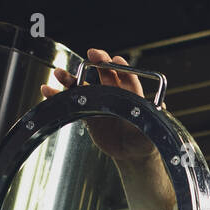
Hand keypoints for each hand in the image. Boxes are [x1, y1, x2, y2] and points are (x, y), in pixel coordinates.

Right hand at [41, 48, 155, 162]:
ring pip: (83, 84)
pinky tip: (47, 90)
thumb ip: (154, 119)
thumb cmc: (146, 140)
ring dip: (71, 77)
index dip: (120, 66)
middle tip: (91, 54)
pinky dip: (57, 95)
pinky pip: (70, 101)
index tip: (114, 60)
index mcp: (132, 94)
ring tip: (60, 74)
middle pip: (104, 71)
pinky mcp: (86, 112)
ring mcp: (98, 101)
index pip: (126, 74)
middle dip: (98, 60)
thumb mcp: (151, 130)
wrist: (132, 155)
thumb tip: (163, 107)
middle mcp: (114, 93)